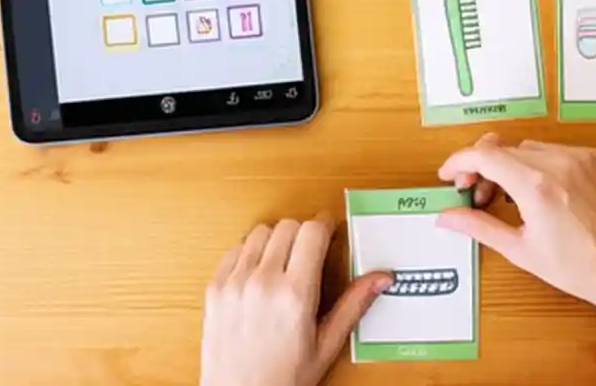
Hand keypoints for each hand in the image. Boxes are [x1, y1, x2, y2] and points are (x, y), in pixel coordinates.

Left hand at [200, 215, 390, 385]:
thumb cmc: (283, 378)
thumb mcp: (326, 344)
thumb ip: (354, 304)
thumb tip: (381, 279)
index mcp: (295, 295)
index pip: (312, 231)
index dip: (325, 225)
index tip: (330, 230)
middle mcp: (263, 283)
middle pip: (287, 226)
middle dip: (303, 232)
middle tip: (310, 250)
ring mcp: (234, 284)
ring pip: (260, 232)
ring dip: (275, 239)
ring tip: (284, 261)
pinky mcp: (214, 288)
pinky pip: (234, 249)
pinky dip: (249, 252)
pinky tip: (259, 271)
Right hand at [435, 135, 595, 323]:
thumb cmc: (580, 268)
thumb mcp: (521, 250)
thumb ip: (480, 226)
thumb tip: (447, 217)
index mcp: (535, 185)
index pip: (483, 155)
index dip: (458, 162)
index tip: (449, 176)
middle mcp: (558, 163)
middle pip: (503, 149)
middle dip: (482, 169)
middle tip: (476, 197)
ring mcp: (580, 158)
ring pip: (527, 149)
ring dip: (509, 166)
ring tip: (508, 199)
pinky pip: (554, 152)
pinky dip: (537, 165)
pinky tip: (538, 194)